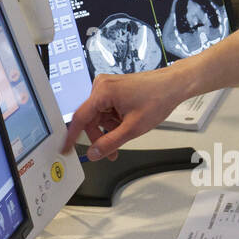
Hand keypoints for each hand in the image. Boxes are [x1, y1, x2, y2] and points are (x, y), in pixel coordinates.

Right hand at [62, 66, 186, 160]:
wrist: (173, 85)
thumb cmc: (157, 99)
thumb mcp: (132, 128)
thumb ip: (110, 143)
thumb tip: (94, 153)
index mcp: (102, 92)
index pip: (80, 118)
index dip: (71, 136)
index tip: (65, 149)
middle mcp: (101, 86)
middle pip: (91, 119)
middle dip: (100, 137)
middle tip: (110, 152)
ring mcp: (107, 87)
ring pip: (99, 117)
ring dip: (109, 130)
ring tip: (125, 135)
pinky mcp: (113, 89)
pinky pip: (106, 110)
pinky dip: (114, 121)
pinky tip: (126, 124)